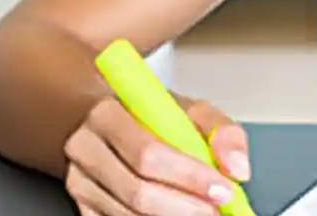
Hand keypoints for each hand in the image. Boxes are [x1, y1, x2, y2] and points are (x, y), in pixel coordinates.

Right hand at [63, 94, 250, 214]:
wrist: (111, 126)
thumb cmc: (152, 118)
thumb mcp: (191, 111)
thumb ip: (221, 132)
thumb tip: (237, 167)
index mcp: (108, 114)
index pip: (148, 153)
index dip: (189, 176)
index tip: (222, 189)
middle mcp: (85, 148)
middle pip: (137, 191)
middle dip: (185, 207)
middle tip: (217, 210)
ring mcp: (79, 182)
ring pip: (127, 214)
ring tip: (204, 212)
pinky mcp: (82, 206)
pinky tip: (178, 215)